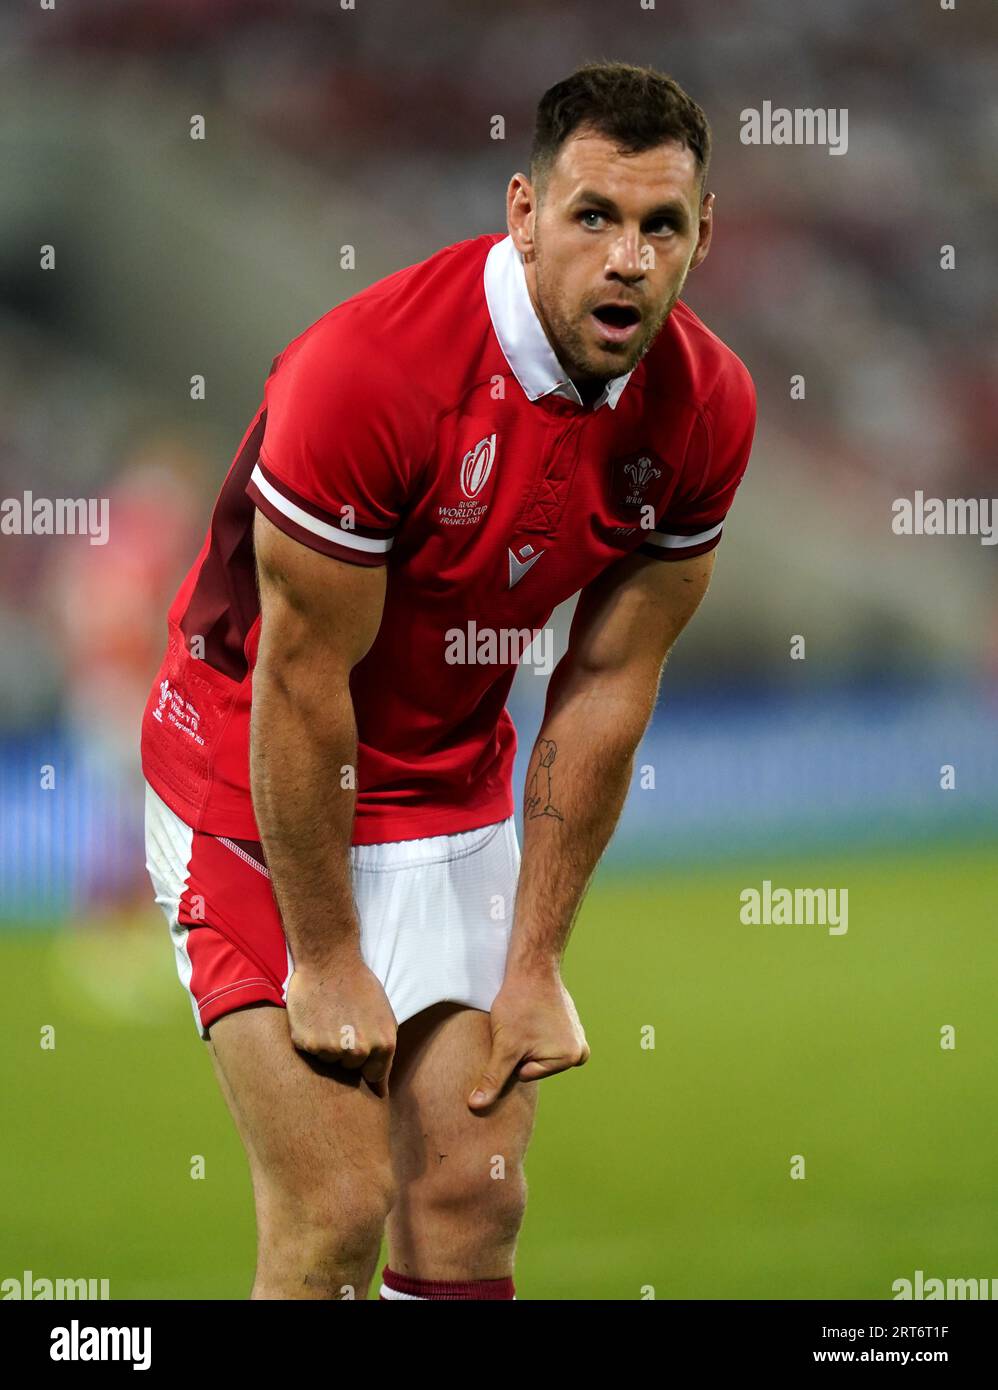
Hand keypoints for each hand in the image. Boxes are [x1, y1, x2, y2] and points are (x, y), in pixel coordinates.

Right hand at [286, 955, 396, 1096]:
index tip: (357, 1047)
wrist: (329, 960)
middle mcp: (360, 1051)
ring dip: (327, 1047)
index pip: (374, 1076)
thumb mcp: (383, 1016)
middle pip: (350, 1070)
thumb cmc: (359, 985)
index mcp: (383, 1045)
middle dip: (346, 1052)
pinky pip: (311, 1053)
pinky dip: (310, 1040)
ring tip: (329, 1018)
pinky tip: (315, 1018)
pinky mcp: (309, 1044)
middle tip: (342, 1023)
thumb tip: (381, 1093)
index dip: (365, 1063)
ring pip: (329, 1063)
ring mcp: (333, 1049)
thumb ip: (383, 1051)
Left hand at [468, 969, 589, 1110]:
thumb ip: (493, 1079)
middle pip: (535, 1066)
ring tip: (526, 1021)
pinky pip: (545, 1040)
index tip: (516, 1035)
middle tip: (521, 1028)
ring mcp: (577, 1037)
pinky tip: (531, 1017)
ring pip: (538, 1054)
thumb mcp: (505, 1046)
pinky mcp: (569, 1025)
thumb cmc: (519, 1005)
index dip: (514, 1057)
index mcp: (572, 1058)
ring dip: (527, 1042)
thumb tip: (476, 1107)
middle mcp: (580, 1051)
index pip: (526, 1075)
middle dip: (522, 1051)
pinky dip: (534, 1032)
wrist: (531, 968)